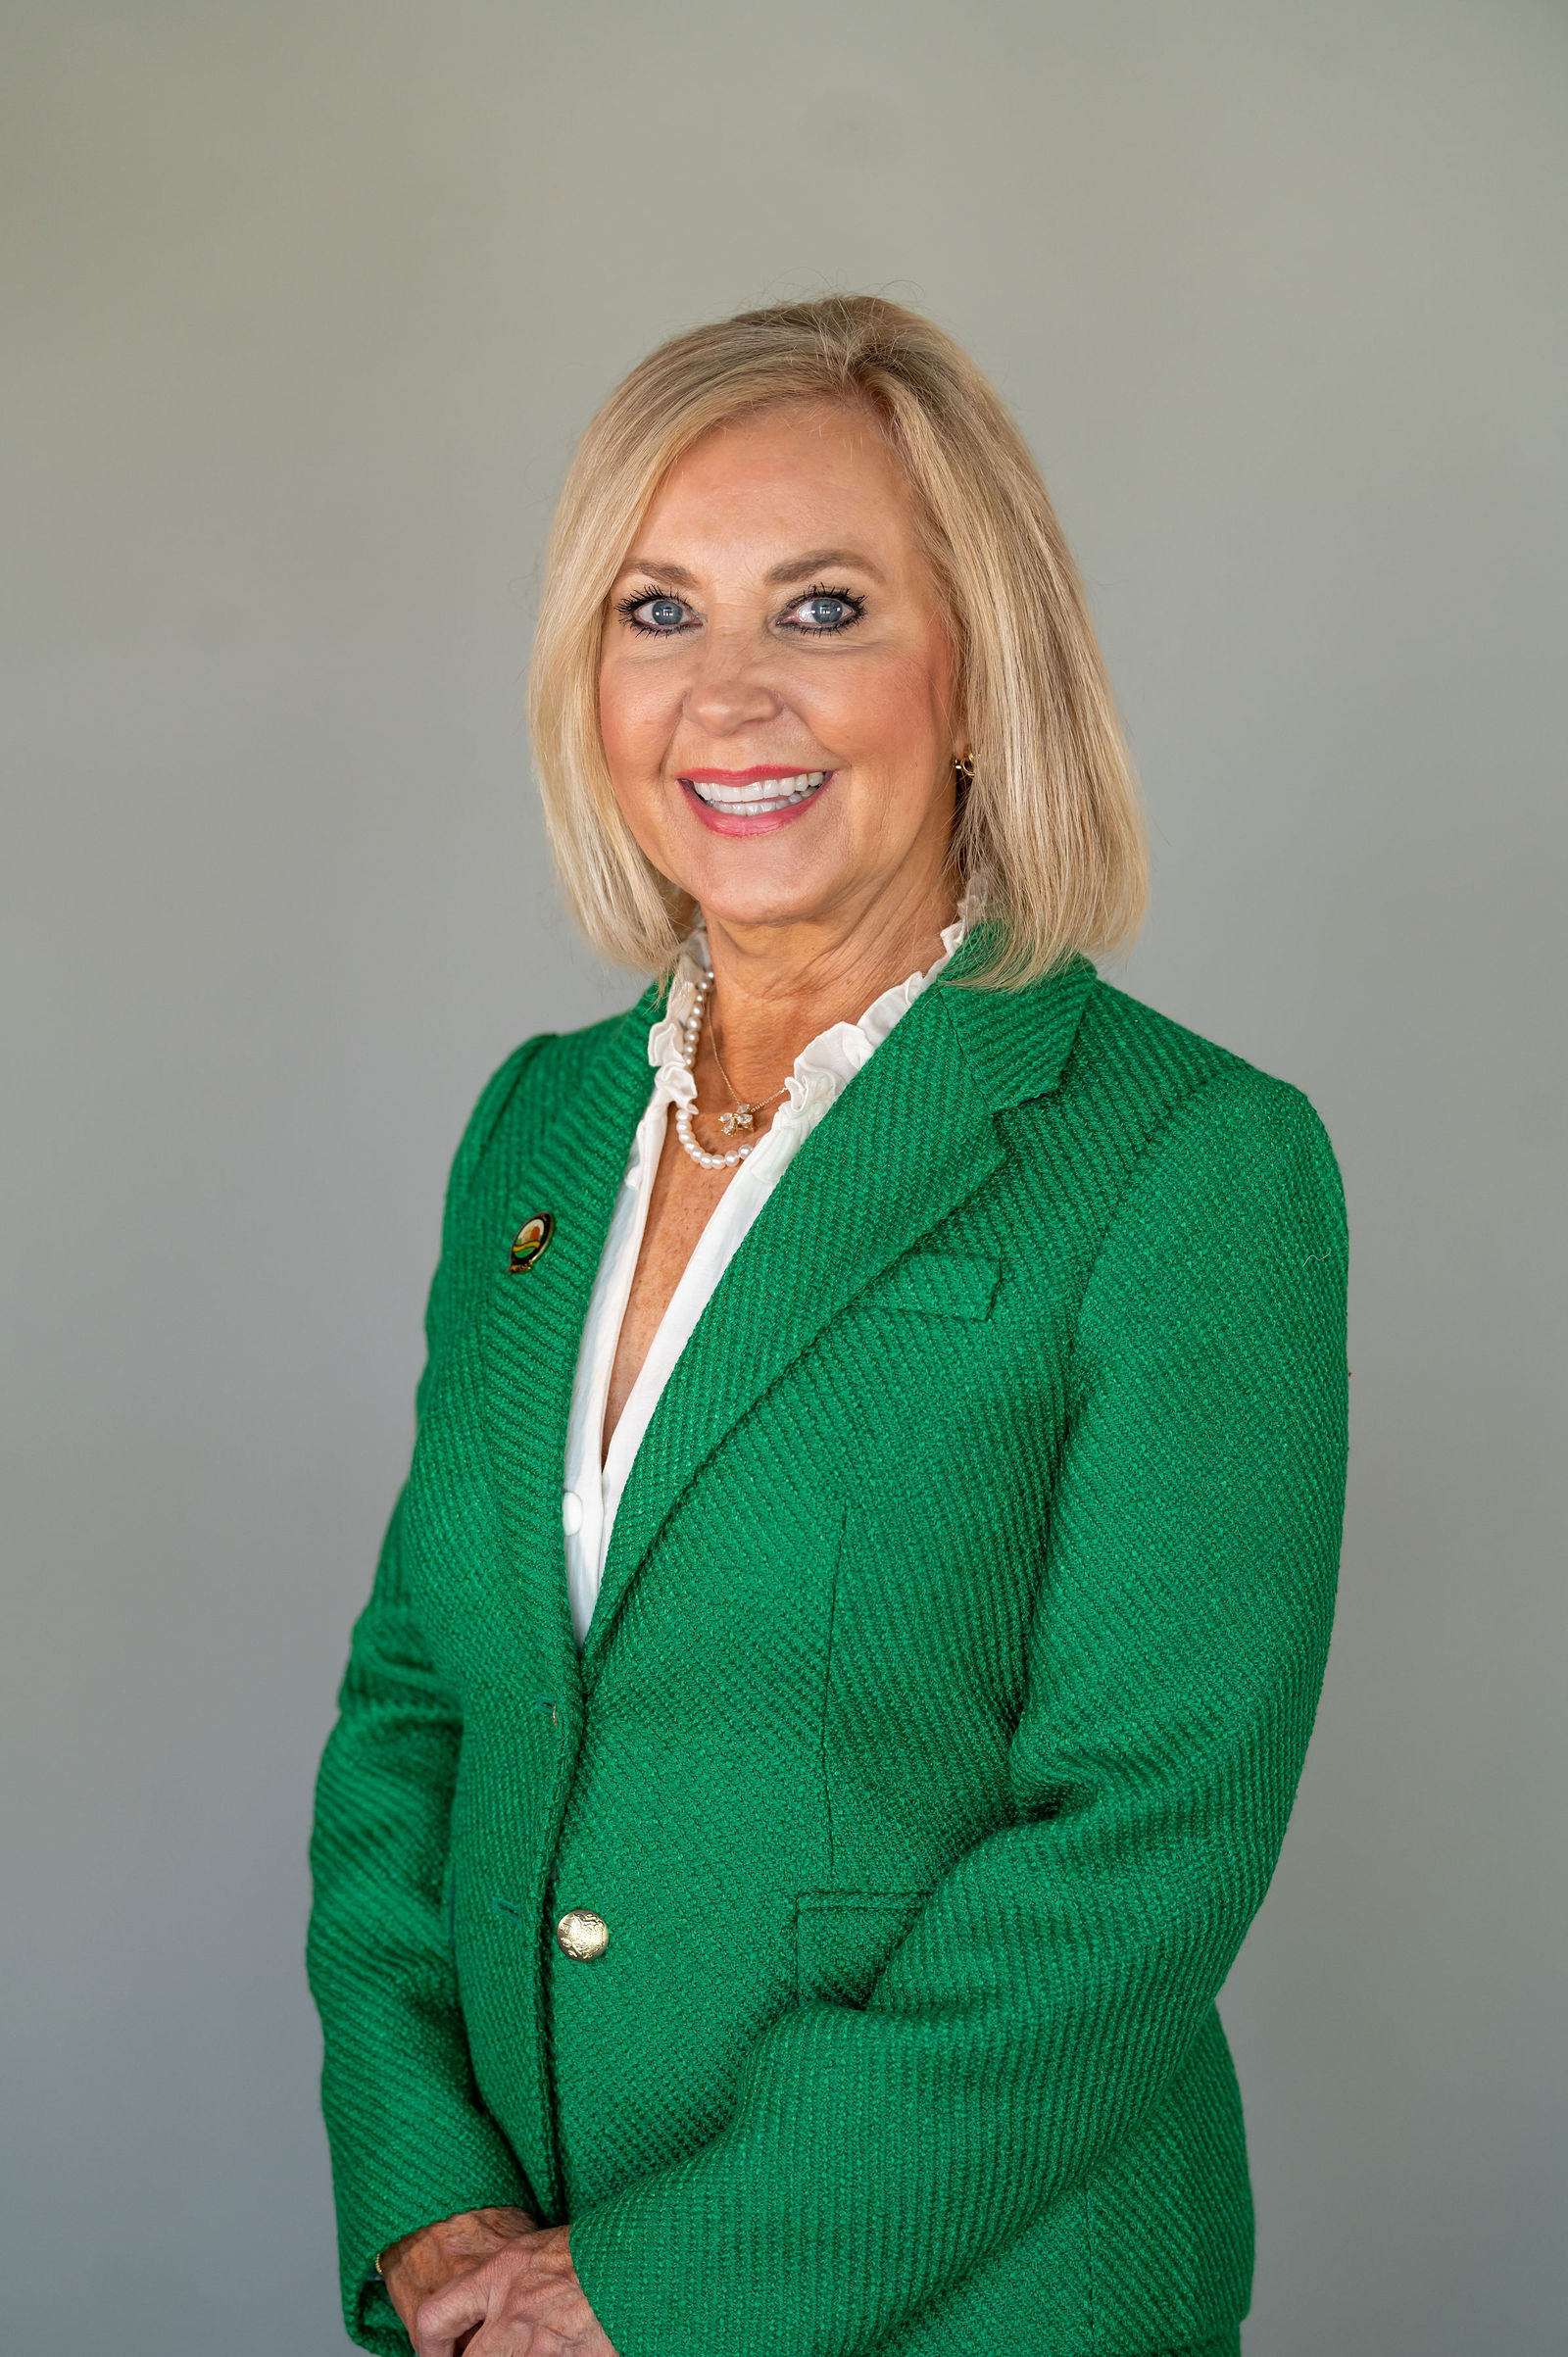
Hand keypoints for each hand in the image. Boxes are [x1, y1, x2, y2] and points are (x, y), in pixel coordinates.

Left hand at [383, 2209, 617, 2356]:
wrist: (645, 2254)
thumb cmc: (597, 2248)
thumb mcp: (539, 2250)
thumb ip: (506, 2282)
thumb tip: (488, 2311)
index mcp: (501, 2273)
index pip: (434, 2316)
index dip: (428, 2348)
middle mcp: (513, 2311)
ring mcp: (540, 2344)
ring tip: (539, 2346)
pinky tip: (568, 2352)